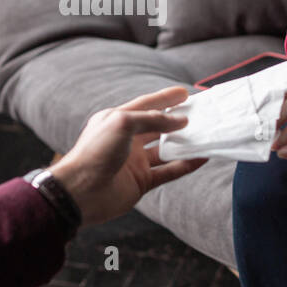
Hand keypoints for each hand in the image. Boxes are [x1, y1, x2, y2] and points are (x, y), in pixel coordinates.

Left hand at [50, 86, 206, 226]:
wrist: (81, 192)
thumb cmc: (95, 152)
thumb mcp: (122, 123)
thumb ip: (152, 119)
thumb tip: (179, 122)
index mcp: (117, 120)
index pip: (146, 105)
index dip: (165, 98)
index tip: (185, 93)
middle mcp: (126, 140)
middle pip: (157, 127)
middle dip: (177, 121)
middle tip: (199, 114)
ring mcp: (134, 161)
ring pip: (165, 150)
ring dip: (184, 143)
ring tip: (204, 135)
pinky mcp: (141, 181)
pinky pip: (168, 171)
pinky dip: (185, 165)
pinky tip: (201, 158)